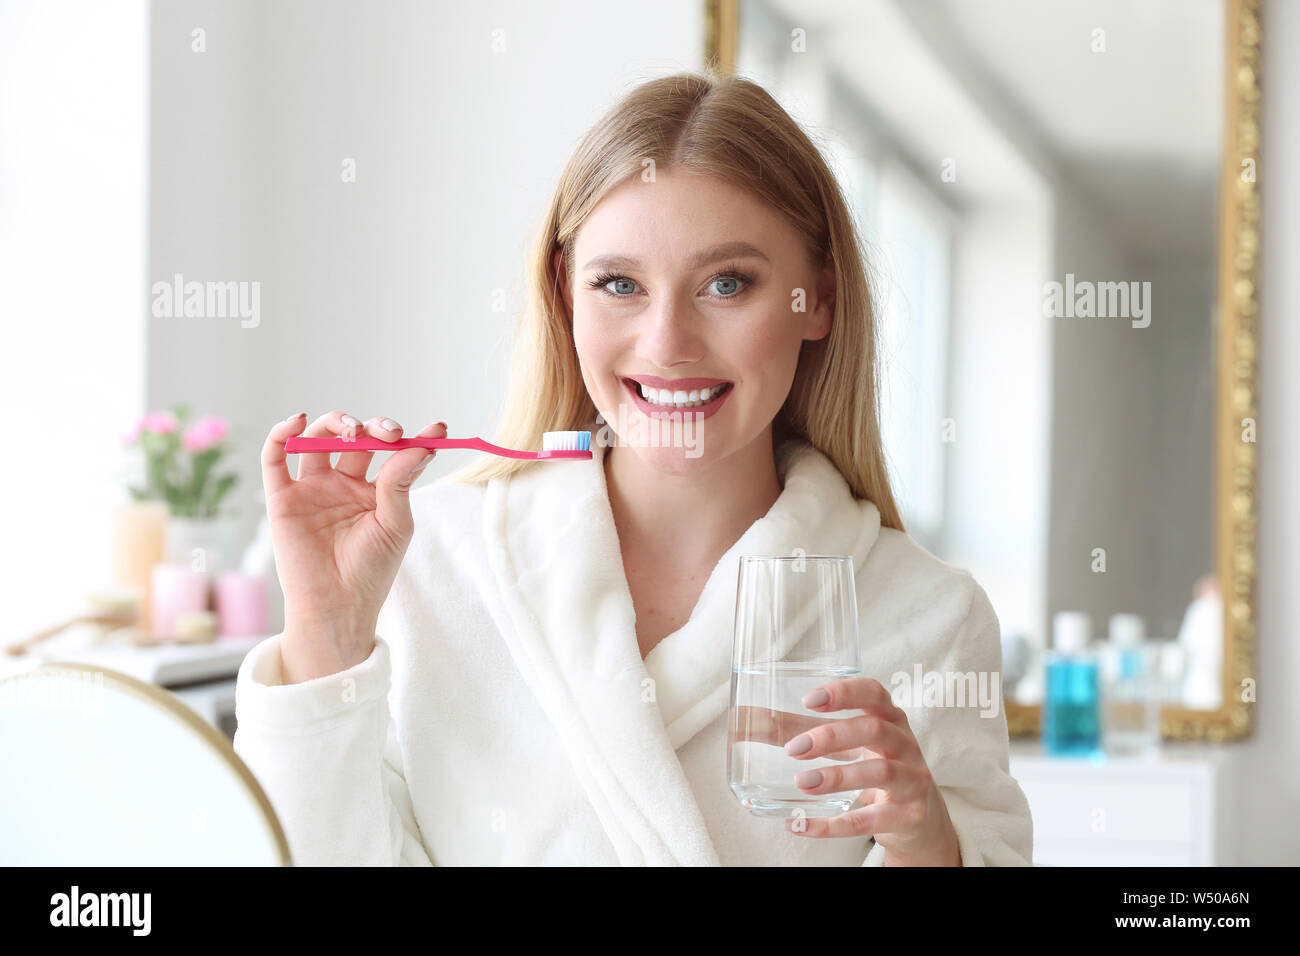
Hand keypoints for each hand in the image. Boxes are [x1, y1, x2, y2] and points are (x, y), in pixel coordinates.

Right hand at [260, 410, 445, 680]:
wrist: (337, 605)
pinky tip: (296, 421)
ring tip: (352, 429)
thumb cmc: (371, 570)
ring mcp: (312, 488)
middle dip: (374, 428)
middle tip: (390, 432)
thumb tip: (421, 446)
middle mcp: (342, 484)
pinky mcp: (282, 498)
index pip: (392, 452)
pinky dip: (281, 435)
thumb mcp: (395, 523)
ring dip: (334, 423)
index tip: (438, 428)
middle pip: (355, 439)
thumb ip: (401, 482)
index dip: (412, 437)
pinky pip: (274, 458)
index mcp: (373, 490)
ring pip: (317, 439)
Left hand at [778, 677, 961, 864]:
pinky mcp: (908, 817)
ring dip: (837, 777)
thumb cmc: (878, 767)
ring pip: (880, 772)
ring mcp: (912, 781)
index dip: (844, 692)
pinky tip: (801, 825)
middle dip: (831, 736)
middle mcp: (905, 745)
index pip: (874, 693)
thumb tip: (746, 718)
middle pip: (874, 730)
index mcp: (890, 718)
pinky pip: (870, 820)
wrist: (922, 822)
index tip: (809, 699)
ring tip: (802, 783)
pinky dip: (833, 825)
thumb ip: (802, 729)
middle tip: (794, 749)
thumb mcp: (849, 744)